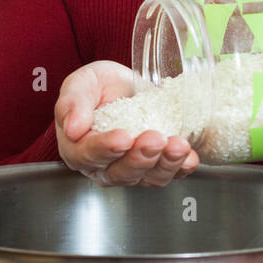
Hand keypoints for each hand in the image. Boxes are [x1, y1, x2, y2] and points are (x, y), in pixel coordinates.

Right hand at [55, 60, 200, 187]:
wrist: (126, 86)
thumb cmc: (99, 87)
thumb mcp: (81, 84)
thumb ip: (72, 103)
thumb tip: (72, 128)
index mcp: (79, 148)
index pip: (88, 155)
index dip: (106, 149)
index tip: (123, 138)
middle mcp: (104, 166)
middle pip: (121, 173)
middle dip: (140, 157)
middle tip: (155, 138)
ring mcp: (133, 170)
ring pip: (148, 178)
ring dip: (166, 164)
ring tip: (178, 145)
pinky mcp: (156, 167)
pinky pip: (171, 174)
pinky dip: (182, 168)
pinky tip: (190, 157)